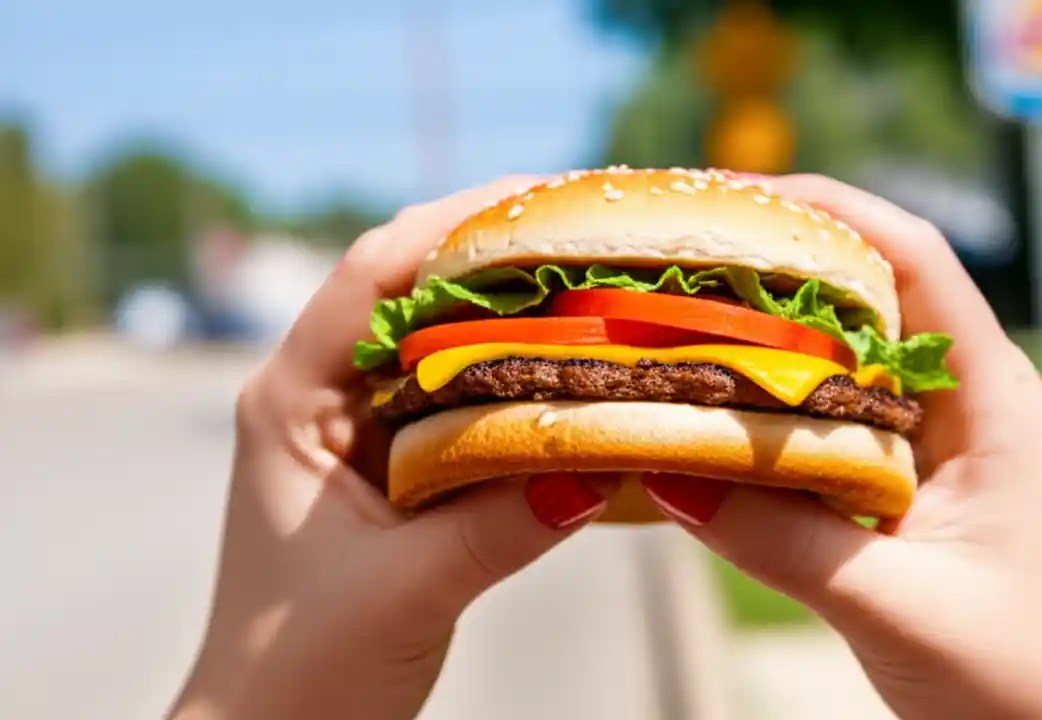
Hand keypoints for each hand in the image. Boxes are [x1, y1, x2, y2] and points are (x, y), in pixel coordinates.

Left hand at [170, 177, 609, 719]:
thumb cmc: (302, 672)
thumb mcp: (404, 593)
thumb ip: (500, 527)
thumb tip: (604, 464)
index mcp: (290, 402)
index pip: (371, 274)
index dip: (455, 227)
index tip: (544, 200)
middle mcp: (322, 397)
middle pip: (413, 288)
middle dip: (500, 254)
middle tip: (593, 230)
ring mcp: (361, 429)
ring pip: (446, 341)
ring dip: (517, 313)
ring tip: (600, 282)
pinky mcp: (399, 466)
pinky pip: (467, 397)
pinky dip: (522, 377)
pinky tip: (579, 370)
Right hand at [642, 175, 1041, 718]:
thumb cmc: (1025, 680)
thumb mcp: (900, 606)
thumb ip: (784, 542)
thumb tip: (668, 471)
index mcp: (990, 397)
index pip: (911, 256)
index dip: (826, 208)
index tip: (732, 195)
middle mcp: (959, 402)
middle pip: (862, 293)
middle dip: (772, 263)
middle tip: (673, 257)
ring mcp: (928, 446)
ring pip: (835, 361)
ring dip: (761, 338)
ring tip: (670, 321)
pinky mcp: (897, 491)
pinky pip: (821, 426)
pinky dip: (763, 410)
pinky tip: (705, 416)